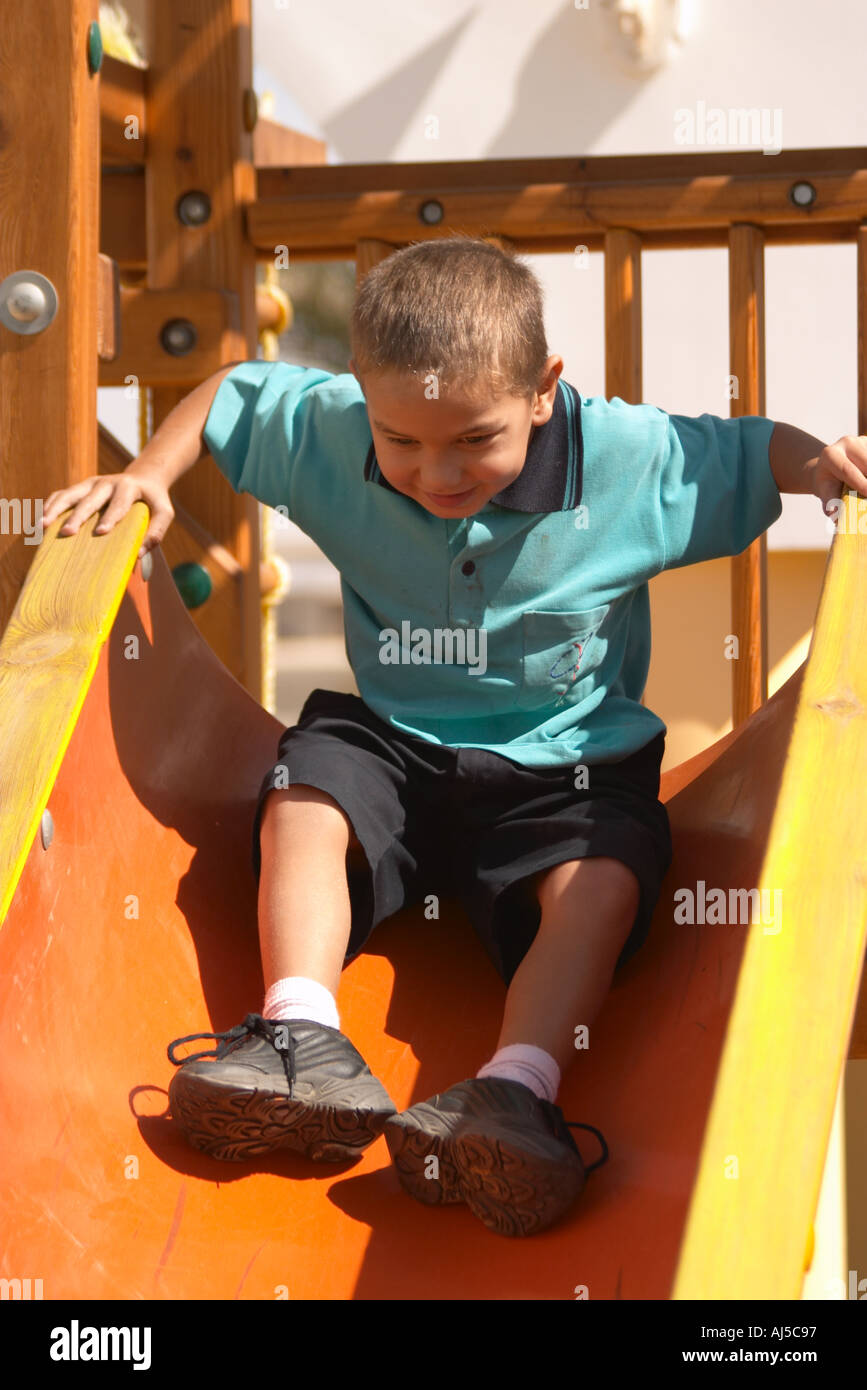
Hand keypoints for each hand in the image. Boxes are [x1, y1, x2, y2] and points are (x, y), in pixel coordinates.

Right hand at [41, 470, 175, 557]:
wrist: (144, 478)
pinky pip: (61, 495)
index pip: (118, 503)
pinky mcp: (80, 487)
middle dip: (78, 516)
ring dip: (55, 509)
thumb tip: (139, 555)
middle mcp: (106, 482)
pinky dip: (50, 506)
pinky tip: (40, 521)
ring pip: (69, 494)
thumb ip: (156, 532)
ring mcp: (90, 483)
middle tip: (68, 533)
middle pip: (89, 499)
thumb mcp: (164, 513)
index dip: (110, 517)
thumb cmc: (153, 500)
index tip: (101, 532)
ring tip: (43, 526)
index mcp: (127, 487)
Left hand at [808, 434, 866, 517]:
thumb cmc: (828, 484)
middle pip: (866, 462)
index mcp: (830, 455)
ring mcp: (860, 440)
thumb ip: (830, 502)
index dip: (861, 483)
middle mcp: (846, 443)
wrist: (830, 468)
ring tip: (866, 491)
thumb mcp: (825, 492)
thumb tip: (833, 514)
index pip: (848, 470)